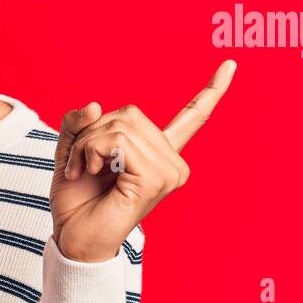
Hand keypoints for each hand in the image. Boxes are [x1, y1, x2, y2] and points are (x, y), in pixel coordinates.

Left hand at [49, 60, 236, 262]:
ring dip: (86, 145)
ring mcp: (168, 172)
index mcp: (158, 154)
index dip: (211, 90)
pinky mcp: (155, 180)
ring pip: (119, 126)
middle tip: (80, 163)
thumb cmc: (76, 199)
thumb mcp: (72, 149)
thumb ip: (80, 123)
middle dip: (91, 133)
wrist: (73, 237)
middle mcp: (170, 162)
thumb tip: (94, 105)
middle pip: (128, 113)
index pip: (191, 118)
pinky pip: (116, 142)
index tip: (230, 65)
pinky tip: (89, 174)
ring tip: (83, 171)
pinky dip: (90, 152)